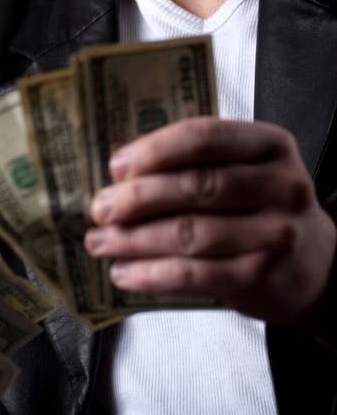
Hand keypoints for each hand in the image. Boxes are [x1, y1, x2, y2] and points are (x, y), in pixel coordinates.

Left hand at [84, 117, 336, 325]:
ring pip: (189, 234)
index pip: (205, 136)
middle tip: (100, 208)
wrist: (318, 265)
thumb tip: (121, 170)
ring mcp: (274, 234)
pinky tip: (125, 272)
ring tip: (101, 241)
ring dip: (134, 240)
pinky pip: (194, 275)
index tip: (117, 164)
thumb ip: (198, 160)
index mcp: (269, 144)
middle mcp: (279, 186)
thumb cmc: (264, 206)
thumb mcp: (248, 168)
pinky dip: (152, 275)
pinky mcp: (261, 278)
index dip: (156, 149)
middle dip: (137, 198)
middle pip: (194, 186)